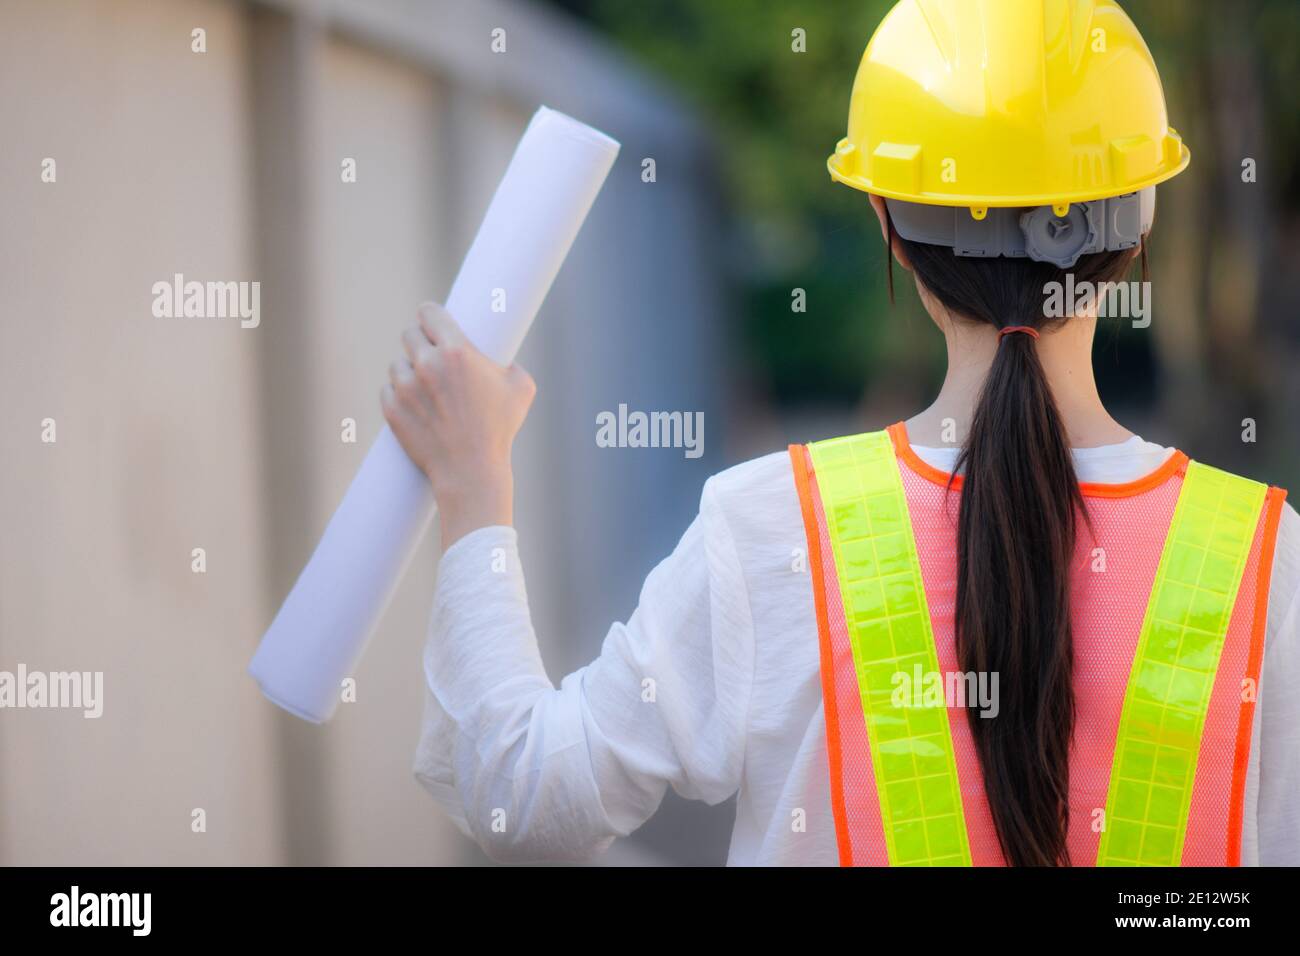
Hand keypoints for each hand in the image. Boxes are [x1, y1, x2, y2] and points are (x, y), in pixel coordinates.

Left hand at [381, 302, 535, 549]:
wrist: (471, 472)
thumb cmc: (499, 430)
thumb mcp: (521, 389)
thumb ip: (511, 364)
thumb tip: (504, 359)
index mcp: (457, 352)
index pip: (428, 313)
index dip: (429, 316)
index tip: (431, 322)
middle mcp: (427, 365)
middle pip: (409, 335)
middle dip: (419, 343)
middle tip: (429, 356)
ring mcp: (406, 388)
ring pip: (397, 364)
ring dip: (408, 370)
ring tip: (424, 386)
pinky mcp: (392, 410)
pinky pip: (387, 390)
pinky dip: (397, 395)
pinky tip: (413, 404)